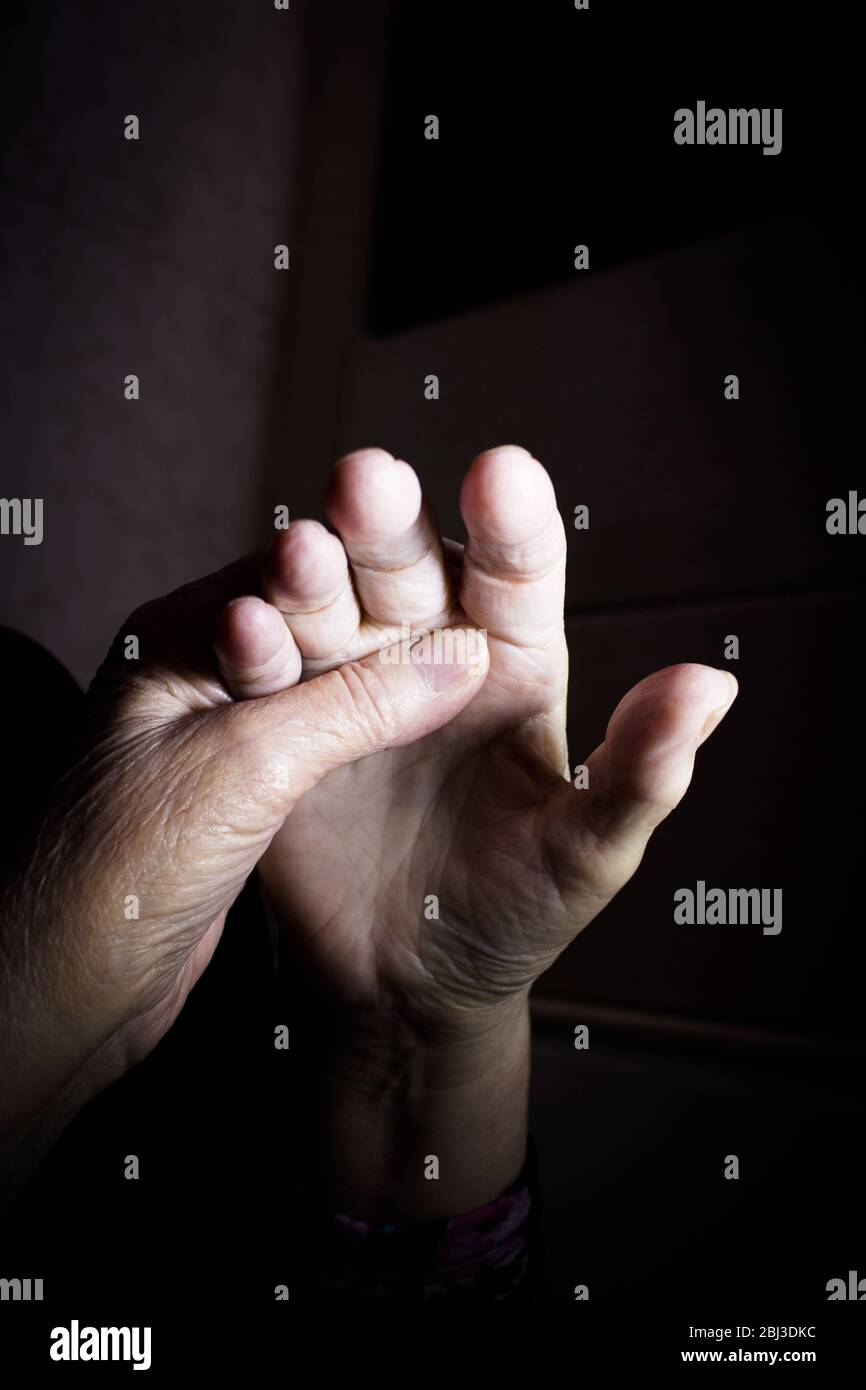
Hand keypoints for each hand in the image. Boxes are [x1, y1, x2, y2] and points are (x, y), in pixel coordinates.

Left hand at [0, 553, 486, 1200]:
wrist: (70, 989)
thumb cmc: (124, 865)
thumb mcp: (251, 764)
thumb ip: (359, 703)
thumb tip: (466, 655)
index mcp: (178, 633)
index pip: (293, 567)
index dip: (378, 561)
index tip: (462, 560)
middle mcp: (195, 668)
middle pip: (317, 618)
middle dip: (393, 613)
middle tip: (477, 598)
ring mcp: (218, 731)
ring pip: (326, 683)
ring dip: (389, 680)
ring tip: (468, 668)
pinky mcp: (240, 793)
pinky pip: (322, 742)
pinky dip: (372, 736)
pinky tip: (424, 733)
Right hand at [212, 445, 737, 1214]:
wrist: (407, 983)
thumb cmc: (518, 912)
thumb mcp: (590, 852)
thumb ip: (641, 771)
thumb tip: (713, 686)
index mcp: (511, 658)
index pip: (516, 574)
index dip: (511, 524)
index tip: (501, 473)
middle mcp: (427, 650)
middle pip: (408, 569)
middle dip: (389, 525)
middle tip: (370, 480)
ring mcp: (349, 682)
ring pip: (328, 607)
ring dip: (311, 573)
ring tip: (299, 549)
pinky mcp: (281, 724)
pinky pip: (265, 678)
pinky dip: (252, 649)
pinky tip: (242, 623)